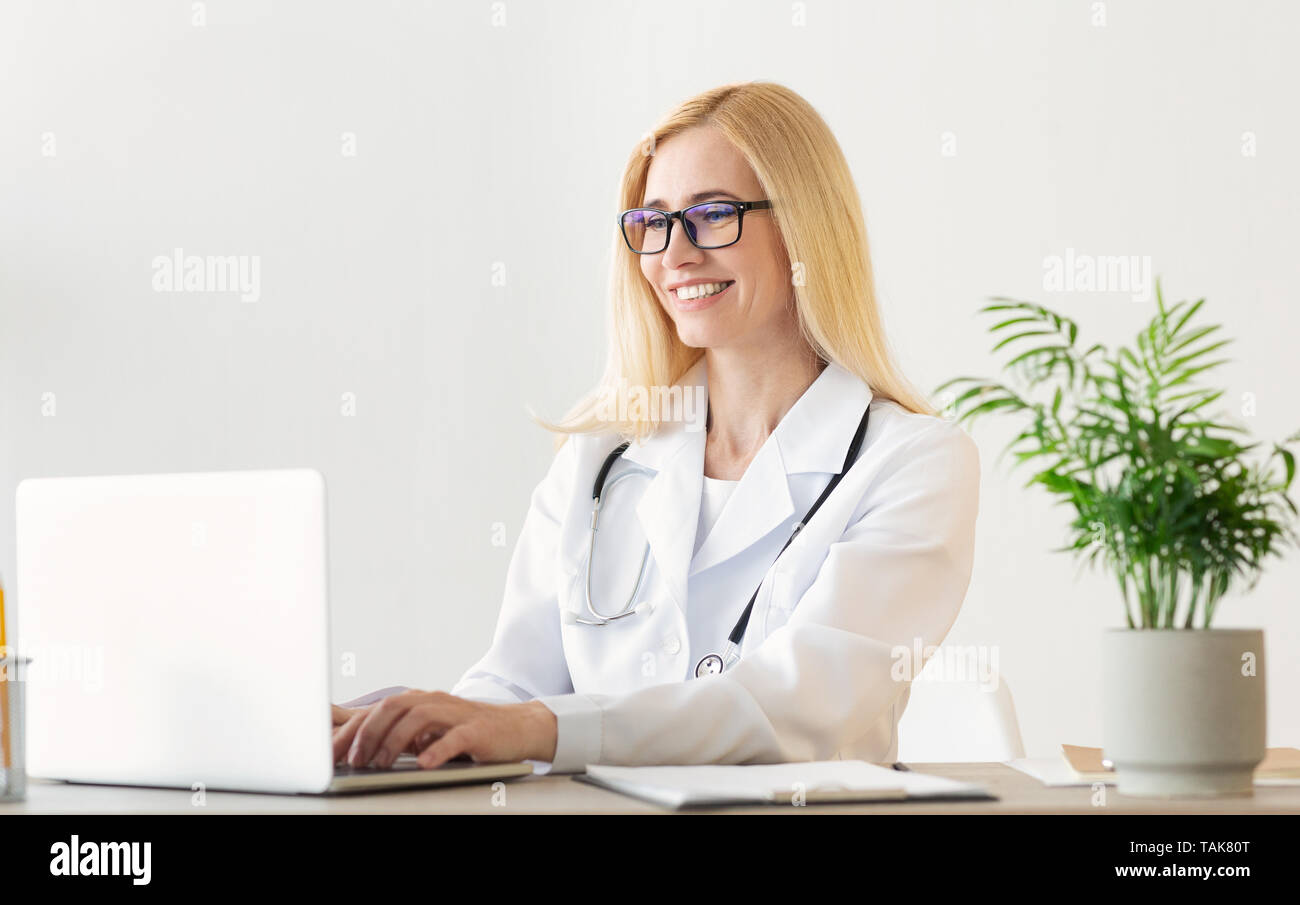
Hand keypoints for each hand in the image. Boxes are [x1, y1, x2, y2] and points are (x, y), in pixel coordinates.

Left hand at [331, 690, 557, 769]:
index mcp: (419, 701)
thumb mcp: (429, 731)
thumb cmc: (466, 731)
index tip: (331, 753)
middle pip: (393, 709)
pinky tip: (423, 764)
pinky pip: (454, 738)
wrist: (515, 728)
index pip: (377, 710)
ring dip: (395, 742)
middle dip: (368, 734)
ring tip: (381, 764)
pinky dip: (436, 750)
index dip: (352, 730)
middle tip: (354, 761)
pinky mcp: (476, 731)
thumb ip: (399, 735)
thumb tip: (358, 749)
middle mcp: (434, 702)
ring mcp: (456, 714)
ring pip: (419, 719)